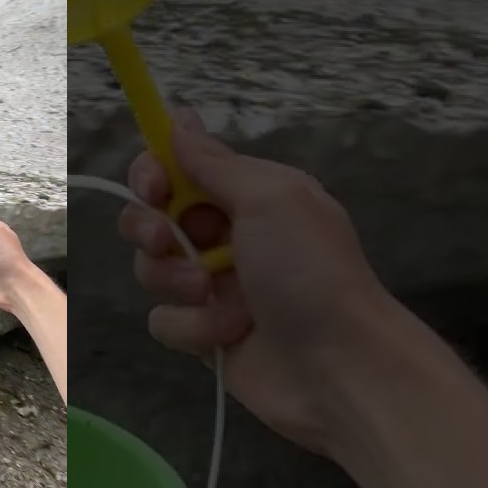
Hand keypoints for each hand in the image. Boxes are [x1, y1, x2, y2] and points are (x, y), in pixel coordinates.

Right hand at [116, 107, 393, 453]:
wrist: (339, 366)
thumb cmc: (310, 271)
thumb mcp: (271, 198)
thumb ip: (216, 163)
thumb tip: (179, 121)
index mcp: (247, 195)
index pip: (178, 168)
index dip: (154, 174)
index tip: (153, 188)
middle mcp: (226, 236)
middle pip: (151, 217)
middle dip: (148, 228)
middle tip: (166, 241)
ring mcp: (212, 287)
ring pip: (151, 270)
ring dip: (176, 281)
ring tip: (213, 296)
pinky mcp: (203, 334)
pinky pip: (164, 320)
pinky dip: (193, 327)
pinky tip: (229, 334)